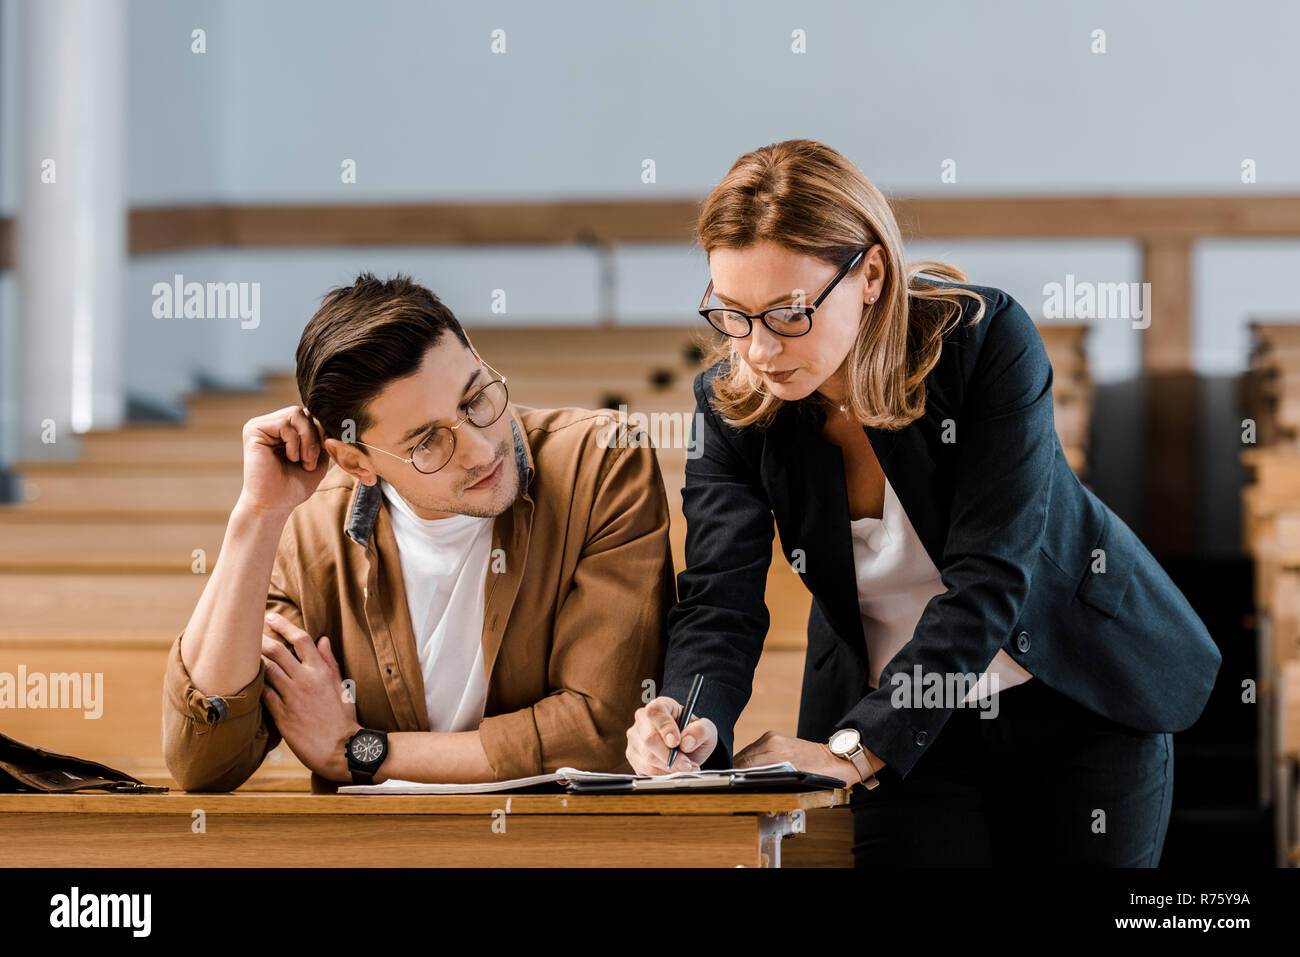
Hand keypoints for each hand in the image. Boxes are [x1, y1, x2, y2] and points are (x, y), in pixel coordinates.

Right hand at [238, 405, 329, 516]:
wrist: (275, 505)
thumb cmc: (295, 485)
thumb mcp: (318, 457)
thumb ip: (322, 436)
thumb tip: (332, 417)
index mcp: (284, 429)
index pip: (309, 414)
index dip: (322, 431)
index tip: (323, 453)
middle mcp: (270, 423)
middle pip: (304, 411)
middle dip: (315, 435)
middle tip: (311, 461)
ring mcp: (260, 425)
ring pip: (296, 414)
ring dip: (307, 440)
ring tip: (304, 461)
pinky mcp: (253, 430)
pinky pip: (284, 424)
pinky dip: (295, 443)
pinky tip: (291, 458)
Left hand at [260, 611, 359, 781]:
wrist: (340, 748)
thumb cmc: (344, 718)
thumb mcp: (341, 686)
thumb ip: (330, 662)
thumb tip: (323, 639)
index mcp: (322, 671)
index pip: (301, 640)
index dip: (283, 625)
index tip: (270, 616)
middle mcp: (306, 680)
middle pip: (276, 651)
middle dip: (260, 639)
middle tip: (248, 633)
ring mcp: (292, 697)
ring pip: (266, 670)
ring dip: (254, 660)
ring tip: (243, 654)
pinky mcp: (282, 715)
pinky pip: (263, 694)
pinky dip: (254, 685)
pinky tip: (247, 680)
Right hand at [625, 695, 717, 773]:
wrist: (687, 749)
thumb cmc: (693, 734)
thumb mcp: (707, 729)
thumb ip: (701, 731)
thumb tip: (687, 741)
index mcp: (661, 706)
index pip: (655, 712)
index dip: (665, 728)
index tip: (677, 742)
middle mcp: (643, 720)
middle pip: (649, 739)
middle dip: (670, 756)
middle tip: (686, 764)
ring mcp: (635, 739)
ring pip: (647, 757)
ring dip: (668, 767)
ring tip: (684, 767)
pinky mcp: (633, 757)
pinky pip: (644, 770)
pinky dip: (662, 774)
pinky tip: (673, 771)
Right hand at [734, 731, 861, 787]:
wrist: (837, 758)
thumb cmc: (823, 774)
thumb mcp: (798, 784)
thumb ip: (773, 783)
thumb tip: (753, 787)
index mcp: (777, 753)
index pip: (745, 765)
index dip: (735, 776)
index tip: (729, 786)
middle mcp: (773, 742)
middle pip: (743, 758)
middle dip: (737, 772)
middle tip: (731, 786)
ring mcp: (772, 738)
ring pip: (747, 753)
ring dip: (742, 765)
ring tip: (738, 779)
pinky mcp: (774, 737)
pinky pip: (755, 749)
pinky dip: (750, 759)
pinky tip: (750, 769)